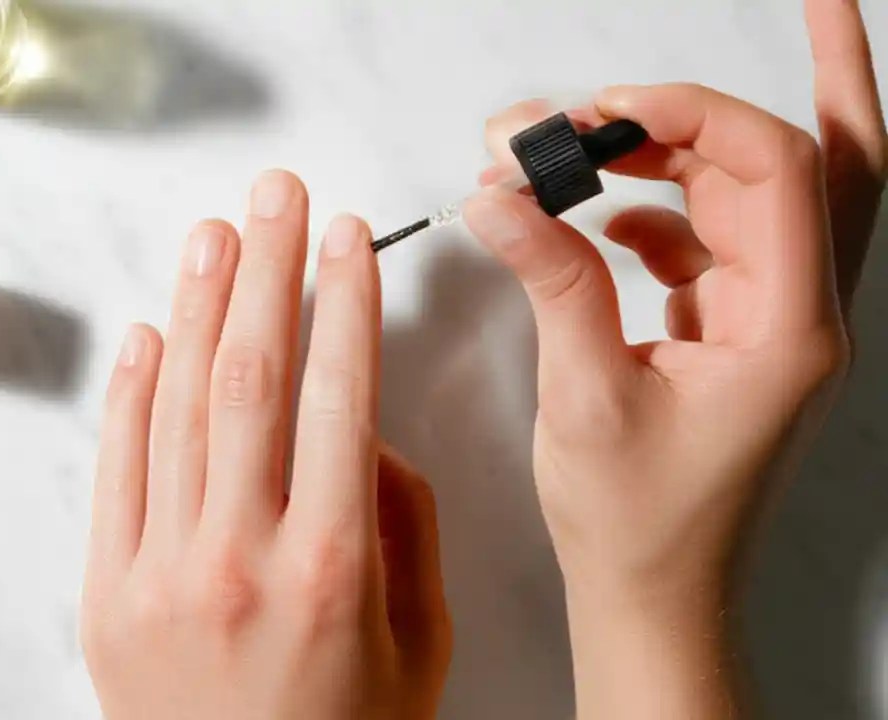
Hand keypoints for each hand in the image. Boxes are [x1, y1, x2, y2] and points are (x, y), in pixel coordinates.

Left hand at [81, 171, 450, 719]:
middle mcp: (241, 557)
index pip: (340, 396)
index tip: (347, 239)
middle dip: (267, 270)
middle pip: (252, 376)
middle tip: (275, 198)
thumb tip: (366, 433)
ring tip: (213, 237)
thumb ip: (402, 525)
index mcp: (333, 567)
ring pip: (177, 405)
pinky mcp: (107, 592)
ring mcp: (162, 572)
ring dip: (196, 307)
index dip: (345, 302)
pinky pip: (116, 469)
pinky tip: (149, 333)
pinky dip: (130, 393)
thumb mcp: (419, 641)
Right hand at [464, 1, 884, 716]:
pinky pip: (717, 241)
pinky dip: (666, 210)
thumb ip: (551, 279)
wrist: (654, 595)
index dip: (693, 115)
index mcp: (790, 328)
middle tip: (813, 1)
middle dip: (814, 79)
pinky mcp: (732, 335)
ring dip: (692, 151)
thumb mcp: (585, 395)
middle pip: (823, 163)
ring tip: (605, 136)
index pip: (777, 168)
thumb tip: (505, 193)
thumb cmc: (639, 525)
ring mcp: (771, 323)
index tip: (604, 111)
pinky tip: (607, 216)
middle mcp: (799, 315)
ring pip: (763, 196)